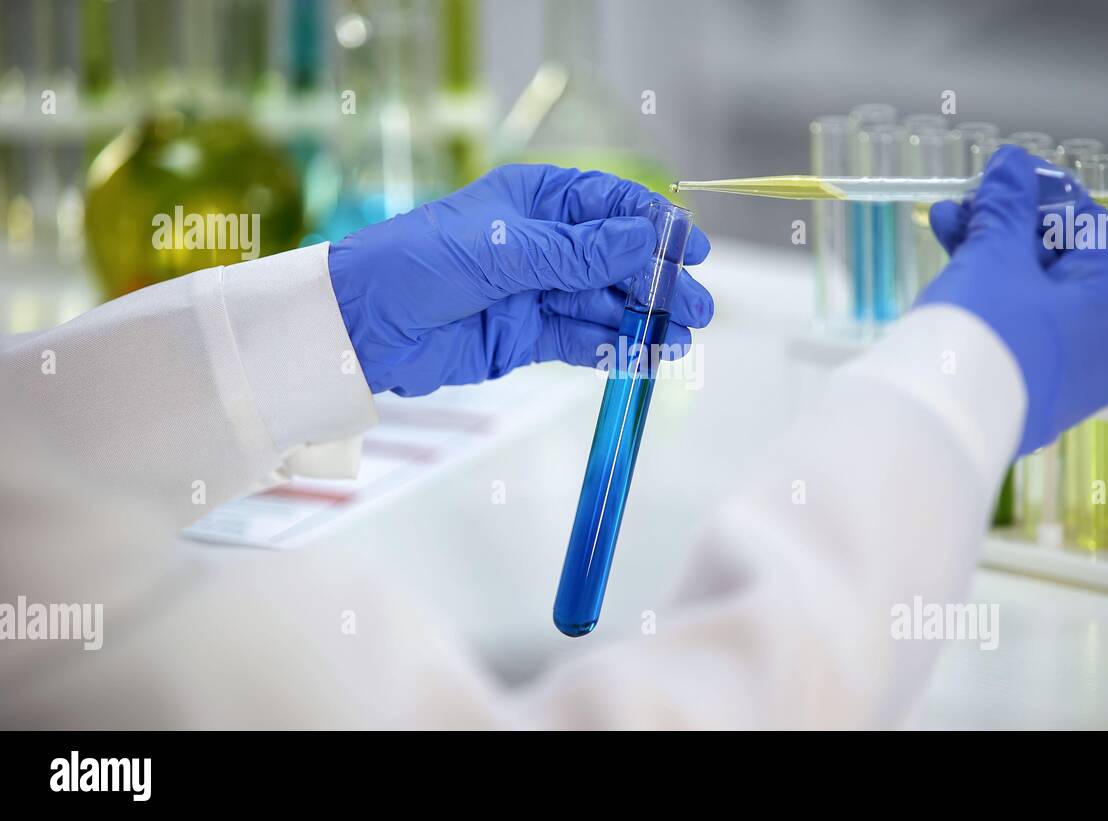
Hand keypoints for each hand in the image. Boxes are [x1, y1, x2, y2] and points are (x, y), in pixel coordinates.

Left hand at [327, 164, 712, 395]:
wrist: (360, 326)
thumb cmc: (417, 262)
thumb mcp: (501, 250)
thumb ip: (575, 252)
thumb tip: (641, 240)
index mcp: (536, 201)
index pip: (610, 205)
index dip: (654, 226)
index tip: (691, 250)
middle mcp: (543, 243)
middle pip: (616, 259)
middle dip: (659, 282)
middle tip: (698, 307)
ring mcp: (537, 291)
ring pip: (605, 303)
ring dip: (645, 320)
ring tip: (683, 338)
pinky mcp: (528, 336)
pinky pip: (583, 340)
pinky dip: (615, 349)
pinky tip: (647, 357)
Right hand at [919, 146, 1107, 454]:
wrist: (941, 424)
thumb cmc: (984, 336)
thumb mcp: (994, 256)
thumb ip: (1006, 206)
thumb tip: (1011, 166)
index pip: (1090, 228)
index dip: (1044, 194)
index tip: (1004, 178)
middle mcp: (1104, 345)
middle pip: (1059, 264)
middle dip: (1006, 227)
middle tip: (964, 205)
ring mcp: (1068, 376)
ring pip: (1034, 299)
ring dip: (990, 258)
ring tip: (943, 228)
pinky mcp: (1031, 397)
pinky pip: (1020, 333)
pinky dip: (991, 302)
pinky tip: (953, 274)